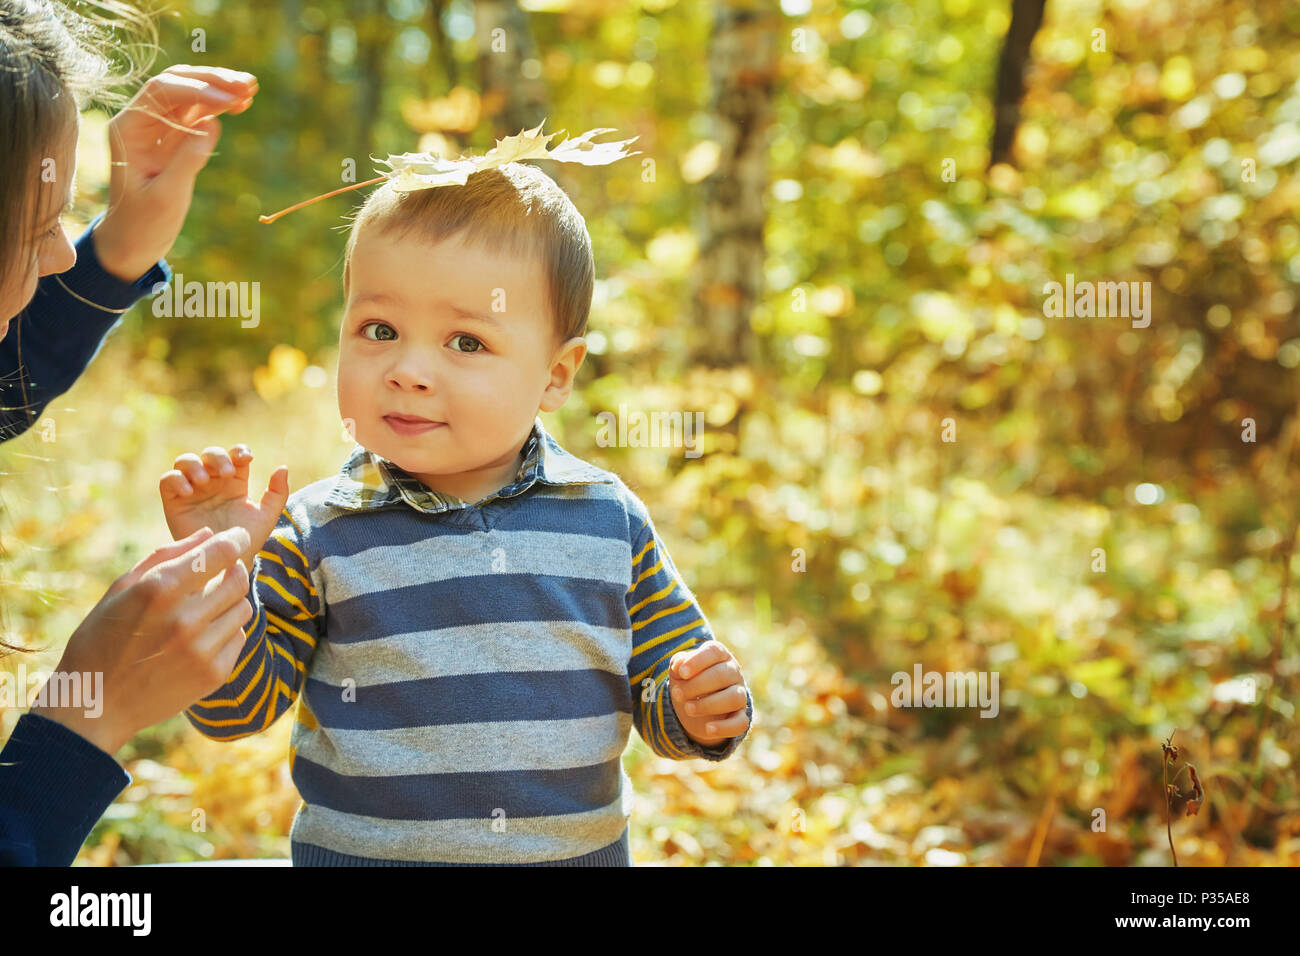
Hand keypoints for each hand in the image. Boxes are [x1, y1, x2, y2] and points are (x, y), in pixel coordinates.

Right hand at [30, 526, 254, 754]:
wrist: (95, 704)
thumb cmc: (102, 639)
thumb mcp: (121, 589)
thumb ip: (166, 556)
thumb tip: (208, 535)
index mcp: (159, 591)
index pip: (220, 553)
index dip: (234, 540)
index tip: (237, 538)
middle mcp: (185, 619)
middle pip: (238, 580)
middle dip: (232, 571)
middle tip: (220, 574)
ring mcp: (202, 650)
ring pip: (243, 608)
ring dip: (229, 602)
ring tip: (204, 608)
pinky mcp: (214, 675)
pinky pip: (239, 637)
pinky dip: (225, 631)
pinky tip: (201, 637)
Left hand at [92, 65, 257, 281]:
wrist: (132, 243)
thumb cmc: (144, 223)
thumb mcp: (167, 196)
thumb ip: (187, 159)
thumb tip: (213, 124)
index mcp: (128, 129)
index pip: (161, 92)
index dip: (198, 90)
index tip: (231, 100)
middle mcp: (139, 121)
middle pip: (176, 84)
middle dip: (211, 81)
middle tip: (248, 84)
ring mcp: (157, 129)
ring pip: (189, 95)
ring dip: (219, 89)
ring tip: (251, 88)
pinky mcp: (173, 140)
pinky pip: (197, 114)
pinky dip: (219, 107)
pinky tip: (241, 103)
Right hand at [160, 444, 288, 572]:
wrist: (223, 563)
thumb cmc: (246, 541)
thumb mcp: (266, 517)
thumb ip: (278, 493)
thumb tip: (283, 467)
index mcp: (235, 482)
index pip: (234, 455)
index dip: (238, 451)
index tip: (246, 459)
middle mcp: (212, 482)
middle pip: (210, 454)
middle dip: (217, 457)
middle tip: (226, 473)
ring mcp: (192, 490)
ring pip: (185, 461)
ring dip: (194, 465)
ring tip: (203, 481)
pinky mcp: (174, 502)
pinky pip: (167, 480)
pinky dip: (176, 479)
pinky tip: (188, 492)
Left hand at [668, 640, 749, 747]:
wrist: (694, 705)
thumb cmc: (687, 680)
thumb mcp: (679, 671)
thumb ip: (678, 663)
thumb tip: (678, 665)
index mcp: (719, 655)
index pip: (714, 652)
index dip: (697, 661)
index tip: (681, 673)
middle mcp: (733, 672)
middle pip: (722, 675)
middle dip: (697, 686)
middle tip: (677, 694)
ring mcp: (740, 695)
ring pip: (734, 698)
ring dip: (708, 704)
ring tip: (688, 709)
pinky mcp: (740, 716)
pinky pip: (740, 723)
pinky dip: (724, 727)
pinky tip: (707, 729)